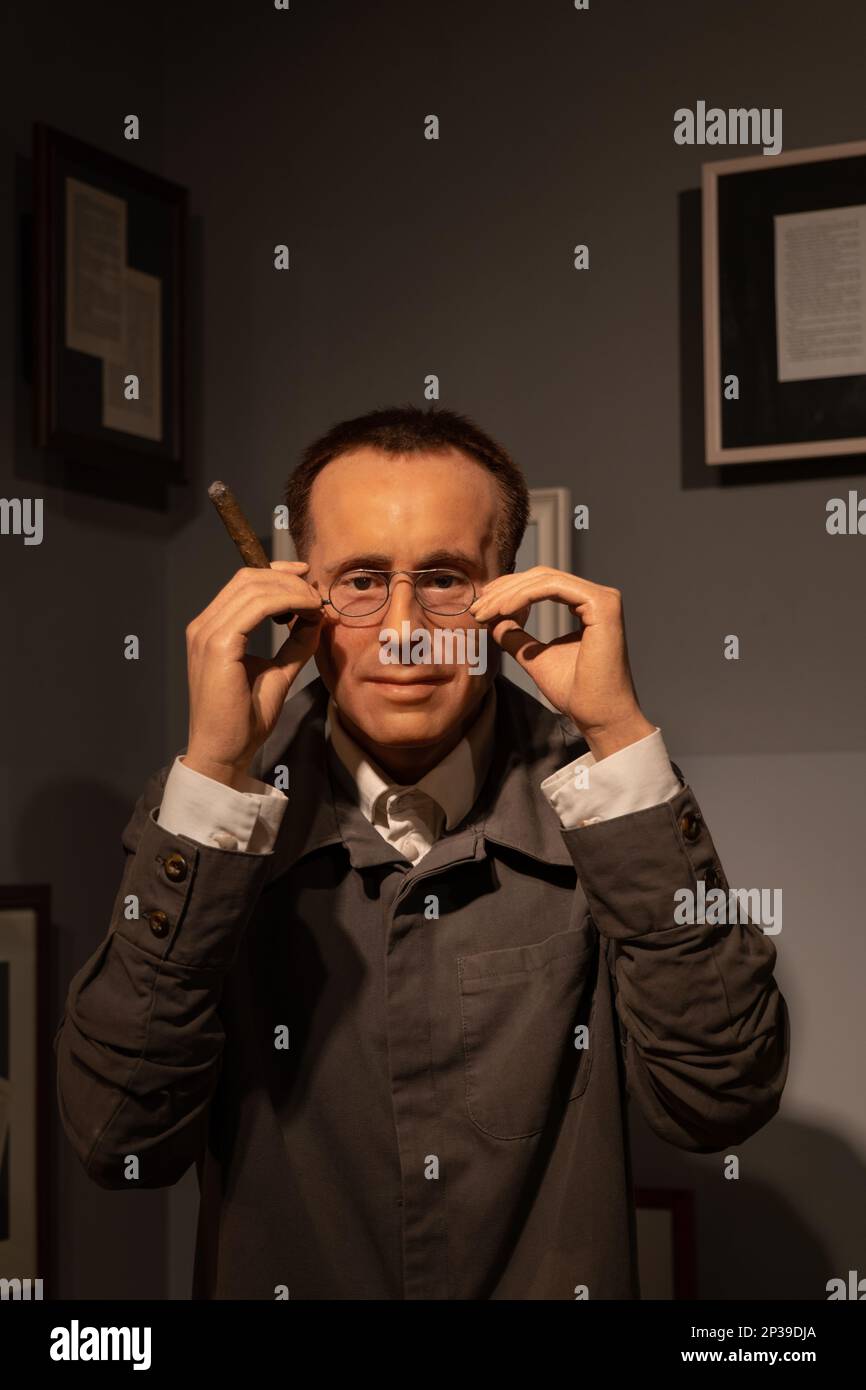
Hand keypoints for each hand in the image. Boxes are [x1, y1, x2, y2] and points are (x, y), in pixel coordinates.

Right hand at [184, 561, 324, 785]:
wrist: (224, 751)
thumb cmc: (244, 719)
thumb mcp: (277, 672)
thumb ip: (294, 644)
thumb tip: (318, 619)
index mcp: (211, 630)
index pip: (243, 583)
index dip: (279, 575)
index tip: (308, 582)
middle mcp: (204, 626)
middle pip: (248, 578)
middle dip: (290, 581)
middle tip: (319, 598)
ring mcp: (207, 633)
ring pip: (254, 587)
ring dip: (293, 591)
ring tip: (317, 608)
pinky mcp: (218, 645)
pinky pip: (257, 607)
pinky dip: (287, 603)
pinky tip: (307, 614)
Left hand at [469, 567, 655, 758]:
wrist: (598, 716)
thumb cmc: (574, 692)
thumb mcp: (534, 657)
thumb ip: (516, 636)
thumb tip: (491, 619)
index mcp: (587, 605)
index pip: (542, 584)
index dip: (508, 590)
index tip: (481, 607)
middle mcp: (599, 597)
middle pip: (541, 577)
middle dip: (504, 590)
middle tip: (476, 608)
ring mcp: (604, 598)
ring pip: (545, 579)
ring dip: (508, 594)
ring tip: (484, 612)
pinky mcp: (602, 605)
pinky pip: (553, 587)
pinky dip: (524, 596)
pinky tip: (503, 611)